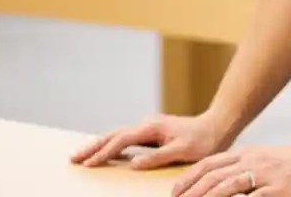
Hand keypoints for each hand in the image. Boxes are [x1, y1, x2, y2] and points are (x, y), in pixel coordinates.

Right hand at [70, 113, 229, 169]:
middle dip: (93, 146)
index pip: (121, 141)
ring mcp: (150, 128)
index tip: (88, 164)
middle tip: (73, 158)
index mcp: (152, 128)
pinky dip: (112, 145)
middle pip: (113, 135)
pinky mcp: (153, 132)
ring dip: (100, 145)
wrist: (218, 125)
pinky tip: (107, 153)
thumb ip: (158, 157)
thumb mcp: (183, 151)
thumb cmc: (204, 140)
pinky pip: (127, 139)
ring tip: (82, 155)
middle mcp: (148, 125)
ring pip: (118, 135)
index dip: (103, 153)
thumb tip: (133, 163)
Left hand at [171, 144, 290, 196]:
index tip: (175, 191)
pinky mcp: (277, 191)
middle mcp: (252, 162)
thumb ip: (247, 167)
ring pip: (226, 188)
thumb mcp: (268, 158)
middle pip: (213, 176)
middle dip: (191, 192)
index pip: (210, 163)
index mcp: (248, 153)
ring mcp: (264, 177)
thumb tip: (227, 179)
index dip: (190, 177)